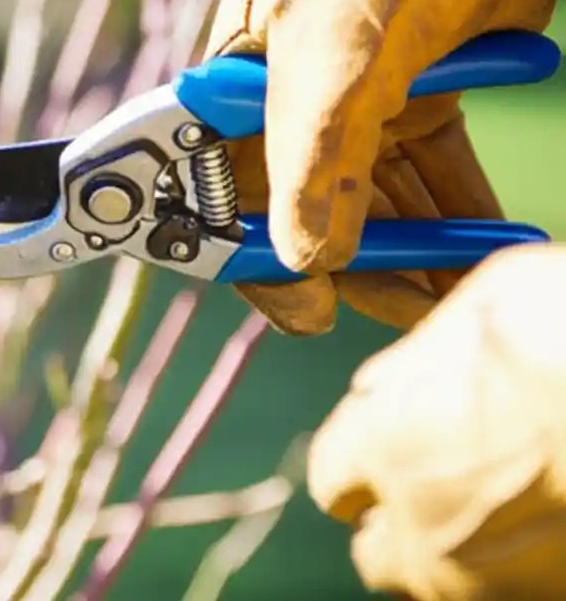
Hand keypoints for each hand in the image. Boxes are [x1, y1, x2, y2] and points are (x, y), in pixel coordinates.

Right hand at [203, 0, 565, 333]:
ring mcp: (356, 98)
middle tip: (408, 310)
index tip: (311, 309)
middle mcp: (287, 98)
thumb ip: (314, 149)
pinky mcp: (418, 94)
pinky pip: (429, 172)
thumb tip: (304, 255)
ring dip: (414, 251)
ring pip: (370, 201)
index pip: (227, 190)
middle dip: (354, 266)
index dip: (256, 254)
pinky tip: (486, 245)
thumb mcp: (343, 41)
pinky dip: (457, 212)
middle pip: (302, 209)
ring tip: (454, 292)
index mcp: (238, 82)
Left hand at [306, 243, 565, 599]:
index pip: (333, 477)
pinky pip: (516, 589)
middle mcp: (426, 529)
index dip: (355, 463)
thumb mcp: (488, 304)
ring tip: (509, 502)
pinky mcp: (551, 597)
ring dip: (463, 552)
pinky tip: (553, 521)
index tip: (376, 451)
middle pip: (380, 553)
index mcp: (386, 445)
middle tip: (441, 486)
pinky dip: (522, 566)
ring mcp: (493, 582)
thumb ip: (421, 356)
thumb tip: (387, 382)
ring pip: (444, 584)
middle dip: (399, 523)